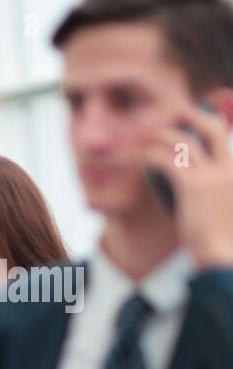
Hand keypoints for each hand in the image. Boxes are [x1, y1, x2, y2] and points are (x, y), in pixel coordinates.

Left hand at [142, 95, 232, 267]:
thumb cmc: (221, 239)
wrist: (222, 256)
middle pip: (213, 128)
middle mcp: (228, 168)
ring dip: (164, 135)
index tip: (197, 119)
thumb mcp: (224, 208)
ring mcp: (212, 176)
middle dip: (191, 115)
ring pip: (185, 142)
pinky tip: (144, 158)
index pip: (226, 137)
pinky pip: (168, 161)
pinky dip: (153, 156)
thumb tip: (197, 188)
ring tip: (149, 136)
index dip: (212, 123)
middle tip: (174, 112)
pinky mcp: (193, 186)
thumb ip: (215, 192)